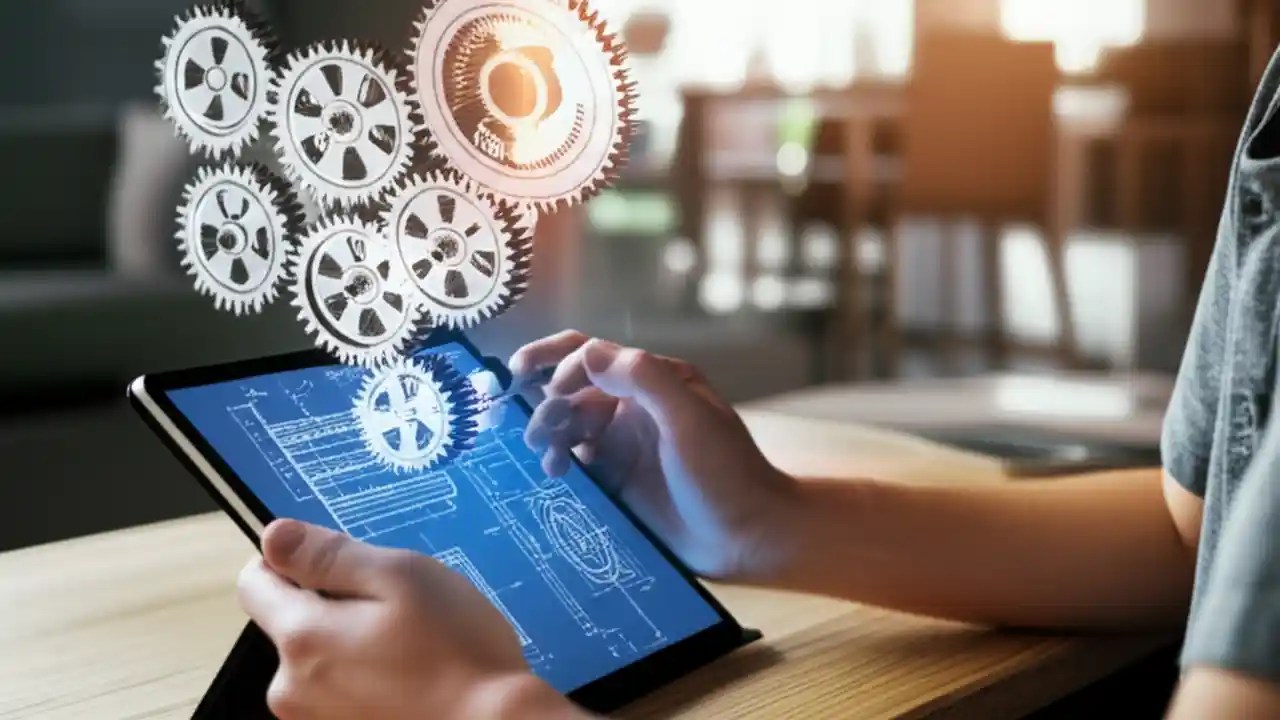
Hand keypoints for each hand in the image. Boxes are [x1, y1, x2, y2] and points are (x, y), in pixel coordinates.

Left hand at [237, 520, 584, 719]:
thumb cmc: (458, 651)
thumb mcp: (402, 577)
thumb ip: (330, 556)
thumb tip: (273, 536)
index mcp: (302, 637)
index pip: (255, 580)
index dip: (293, 560)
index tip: (344, 564)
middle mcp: (292, 688)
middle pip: (290, 622)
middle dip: (333, 605)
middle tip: (396, 608)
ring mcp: (315, 719)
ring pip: (317, 658)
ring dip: (351, 643)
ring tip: (409, 646)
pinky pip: (339, 690)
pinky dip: (366, 677)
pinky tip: (409, 677)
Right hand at [510, 331, 798, 580]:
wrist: (748, 536)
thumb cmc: (726, 472)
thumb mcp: (690, 417)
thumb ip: (643, 378)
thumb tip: (585, 352)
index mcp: (652, 382)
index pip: (591, 356)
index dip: (558, 364)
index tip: (544, 389)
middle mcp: (632, 408)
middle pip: (571, 392)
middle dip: (546, 404)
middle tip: (537, 433)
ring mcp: (622, 446)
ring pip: (567, 427)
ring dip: (547, 434)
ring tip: (547, 459)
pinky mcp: (615, 483)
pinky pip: (574, 464)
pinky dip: (557, 464)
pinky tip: (556, 476)